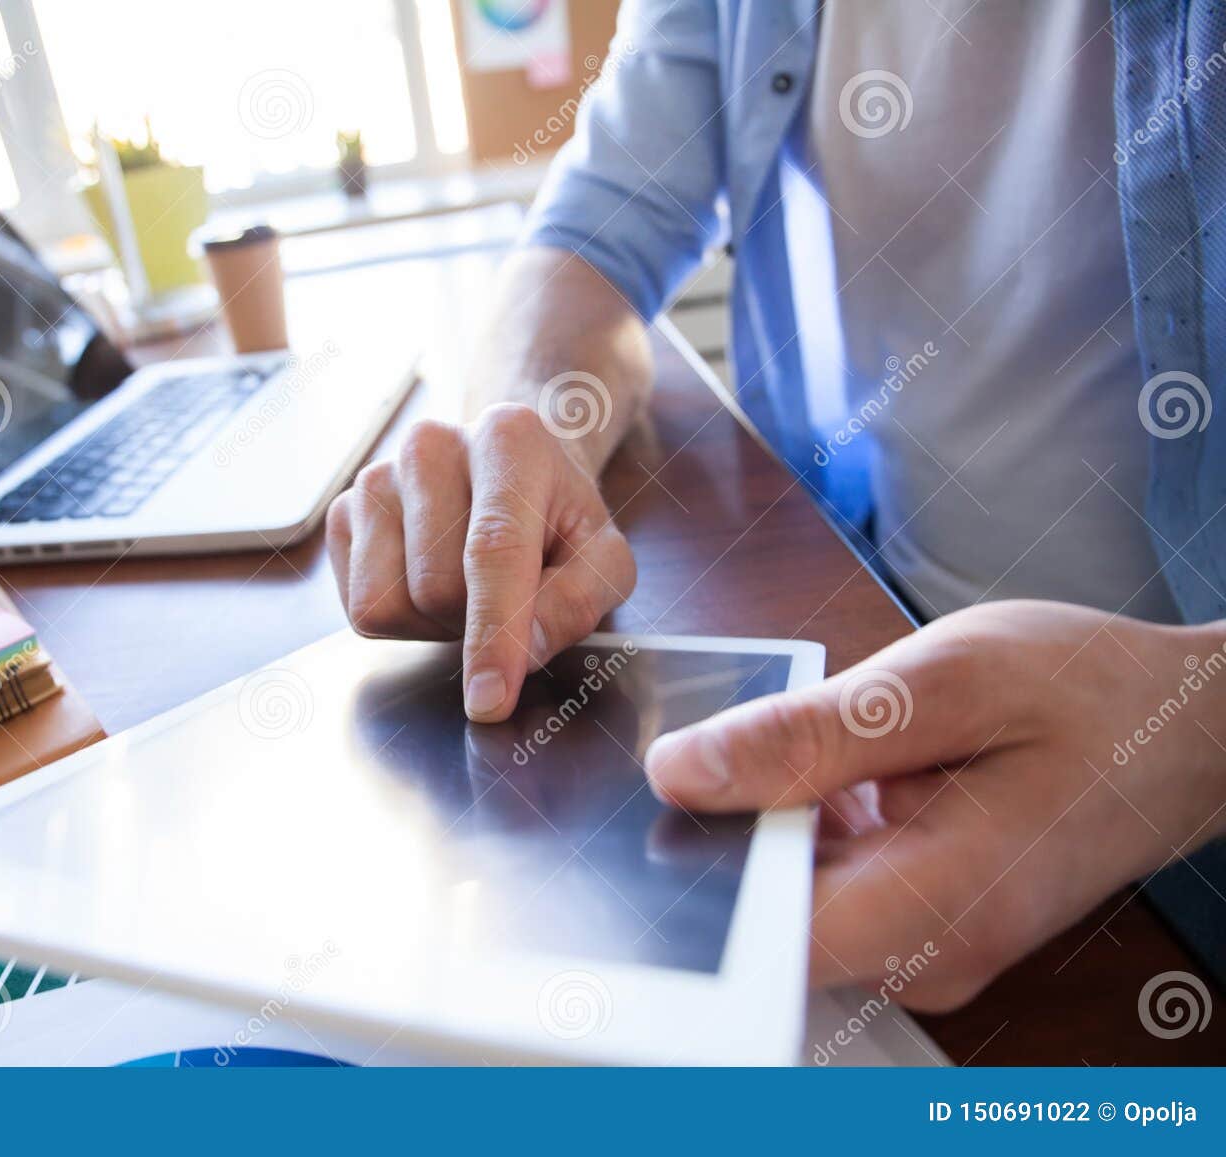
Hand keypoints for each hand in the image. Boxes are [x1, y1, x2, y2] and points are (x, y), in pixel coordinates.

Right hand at [326, 404, 635, 721]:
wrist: (509, 474)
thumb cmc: (557, 518)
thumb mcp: (603, 558)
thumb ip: (578, 602)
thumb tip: (522, 652)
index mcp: (508, 440)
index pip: (493, 549)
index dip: (494, 632)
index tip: (491, 699)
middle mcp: (431, 445)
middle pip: (437, 587)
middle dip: (473, 622)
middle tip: (504, 597)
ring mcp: (377, 476)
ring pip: (388, 601)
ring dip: (435, 623)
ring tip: (466, 587)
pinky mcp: (343, 511)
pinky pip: (360, 607)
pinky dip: (402, 618)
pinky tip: (427, 582)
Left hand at [643, 600, 1225, 1010]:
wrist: (1181, 728)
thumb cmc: (1086, 694)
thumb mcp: (942, 682)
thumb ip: (807, 735)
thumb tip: (678, 772)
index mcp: (934, 909)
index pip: (758, 946)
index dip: (687, 881)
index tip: (649, 811)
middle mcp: (921, 956)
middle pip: (761, 922)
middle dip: (718, 836)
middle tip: (702, 748)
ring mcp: (918, 946)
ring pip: (786, 896)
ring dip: (762, 822)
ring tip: (788, 744)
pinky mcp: (911, 920)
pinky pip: (821, 881)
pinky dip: (801, 823)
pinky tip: (821, 764)